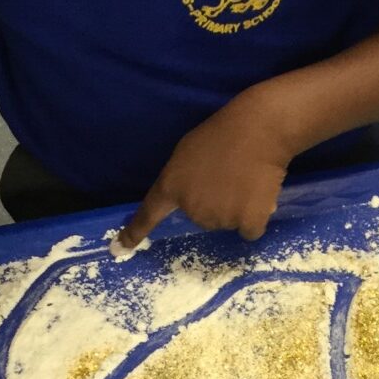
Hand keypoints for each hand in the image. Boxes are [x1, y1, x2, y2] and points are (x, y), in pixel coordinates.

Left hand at [120, 94, 295, 246]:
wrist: (258, 129)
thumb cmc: (222, 132)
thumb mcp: (187, 151)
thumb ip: (184, 179)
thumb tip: (198, 196)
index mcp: (171, 186)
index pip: (147, 215)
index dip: (133, 233)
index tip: (118, 249)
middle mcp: (191, 208)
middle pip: (202, 219)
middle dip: (215, 203)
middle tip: (228, 176)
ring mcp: (219, 216)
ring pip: (227, 223)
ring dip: (238, 209)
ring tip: (246, 179)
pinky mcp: (247, 221)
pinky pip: (249, 231)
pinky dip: (256, 217)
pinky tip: (260, 193)